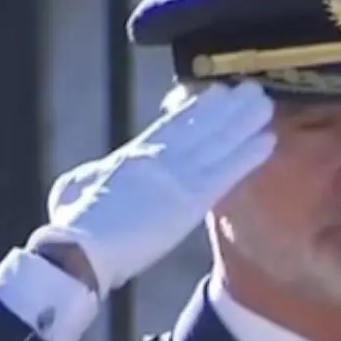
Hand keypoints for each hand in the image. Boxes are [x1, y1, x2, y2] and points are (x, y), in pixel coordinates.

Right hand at [31, 82, 274, 293]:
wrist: (80, 250)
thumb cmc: (72, 227)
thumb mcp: (76, 187)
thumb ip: (94, 176)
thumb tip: (95, 176)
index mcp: (132, 156)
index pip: (170, 126)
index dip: (197, 109)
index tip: (215, 94)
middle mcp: (157, 159)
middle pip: (200, 126)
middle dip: (227, 107)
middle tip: (250, 89)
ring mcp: (175, 176)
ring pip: (217, 141)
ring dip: (244, 121)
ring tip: (265, 103)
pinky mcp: (190, 200)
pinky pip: (226, 172)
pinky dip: (248, 155)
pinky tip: (268, 141)